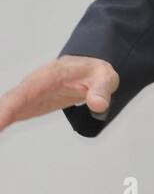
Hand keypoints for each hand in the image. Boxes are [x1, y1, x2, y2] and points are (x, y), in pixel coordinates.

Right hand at [0, 57, 119, 132]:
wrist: (87, 71)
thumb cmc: (93, 73)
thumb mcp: (104, 78)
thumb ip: (101, 90)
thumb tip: (98, 105)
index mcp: (50, 75)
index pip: (27, 91)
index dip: (9, 107)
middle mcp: (34, 84)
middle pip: (10, 100)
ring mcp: (29, 95)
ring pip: (7, 107)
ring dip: (0, 119)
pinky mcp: (28, 105)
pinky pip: (11, 114)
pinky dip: (2, 122)